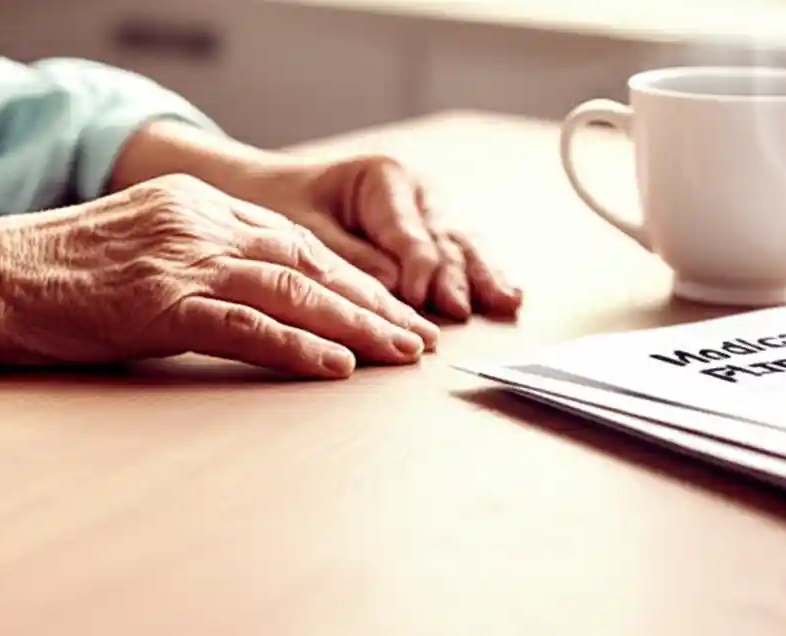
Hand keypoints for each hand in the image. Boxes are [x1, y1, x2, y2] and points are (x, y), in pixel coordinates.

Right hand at [0, 174, 439, 377]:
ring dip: (355, 326)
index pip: (295, 239)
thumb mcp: (140, 241)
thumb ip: (198, 251)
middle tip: (418, 336)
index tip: (390, 306)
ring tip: (400, 354)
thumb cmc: (60, 271)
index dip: (350, 277)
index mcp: (198, 204)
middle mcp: (200, 224)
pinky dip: (299, 347)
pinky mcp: (163, 304)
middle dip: (372, 302)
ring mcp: (183, 261)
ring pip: (293, 291)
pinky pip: (247, 326)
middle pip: (309, 262)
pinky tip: (337, 366)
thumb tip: (255, 288)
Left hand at [244, 155, 522, 320]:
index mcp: (386, 177)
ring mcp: (433, 211)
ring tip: (508, 301)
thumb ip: (351, 255)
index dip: (417, 268)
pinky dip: (483, 276)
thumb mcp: (306, 227)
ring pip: (463, 246)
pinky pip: (464, 255)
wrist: (277, 192)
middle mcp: (418, 191)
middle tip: (462, 308)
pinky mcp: (435, 233)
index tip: (420, 298)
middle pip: (445, 238)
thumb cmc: (286, 204)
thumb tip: (396, 285)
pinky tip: (507, 296)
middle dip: (458, 276)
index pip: (409, 232)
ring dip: (484, 277)